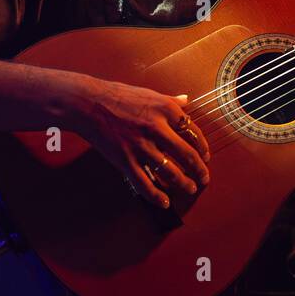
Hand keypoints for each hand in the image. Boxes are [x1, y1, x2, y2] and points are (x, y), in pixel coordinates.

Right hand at [77, 80, 211, 208]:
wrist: (88, 103)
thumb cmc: (119, 96)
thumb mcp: (150, 93)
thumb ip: (171, 100)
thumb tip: (187, 100)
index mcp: (166, 110)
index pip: (194, 132)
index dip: (203, 148)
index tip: (206, 157)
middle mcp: (157, 128)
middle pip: (187, 155)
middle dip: (199, 170)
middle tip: (204, 179)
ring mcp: (141, 146)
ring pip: (170, 172)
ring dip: (183, 183)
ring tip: (190, 189)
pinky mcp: (125, 160)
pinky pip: (144, 183)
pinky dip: (156, 196)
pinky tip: (164, 202)